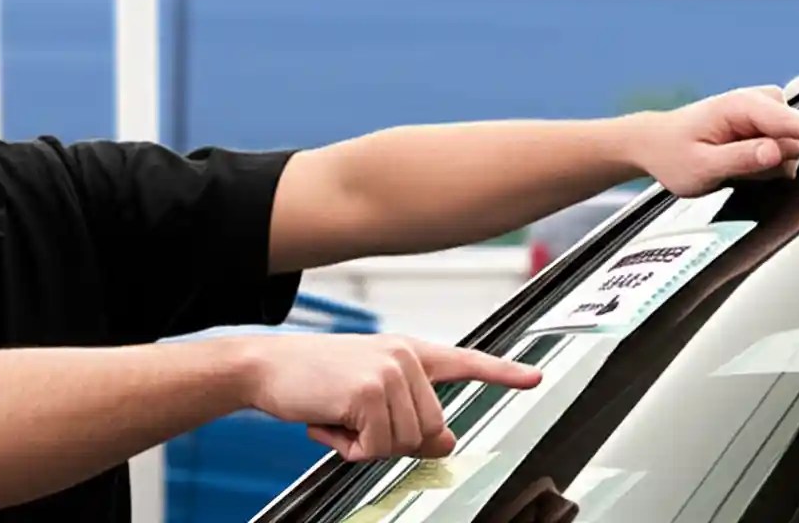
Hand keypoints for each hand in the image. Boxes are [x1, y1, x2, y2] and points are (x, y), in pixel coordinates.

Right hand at [238, 333, 541, 461]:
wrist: (265, 367)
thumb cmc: (312, 380)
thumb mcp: (366, 393)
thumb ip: (407, 412)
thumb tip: (445, 444)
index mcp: (407, 352)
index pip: (464, 361)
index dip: (501, 373)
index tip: (533, 378)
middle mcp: (405, 357)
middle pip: (432, 430)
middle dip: (393, 441)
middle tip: (354, 422)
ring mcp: (389, 372)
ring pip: (405, 442)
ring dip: (367, 445)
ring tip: (337, 417)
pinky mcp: (369, 391)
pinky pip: (377, 446)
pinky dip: (350, 447)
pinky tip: (329, 422)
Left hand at [633, 85, 798, 197]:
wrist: (654, 143)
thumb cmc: (672, 154)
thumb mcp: (700, 166)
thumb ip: (740, 160)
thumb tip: (776, 153)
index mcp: (740, 106)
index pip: (789, 123)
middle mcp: (756, 103)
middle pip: (792, 142)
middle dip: (771, 163)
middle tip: (729, 166)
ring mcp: (763, 114)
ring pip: (788, 150)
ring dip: (764, 166)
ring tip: (728, 163)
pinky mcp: (765, 126)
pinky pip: (781, 153)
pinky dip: (763, 164)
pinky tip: (737, 161)